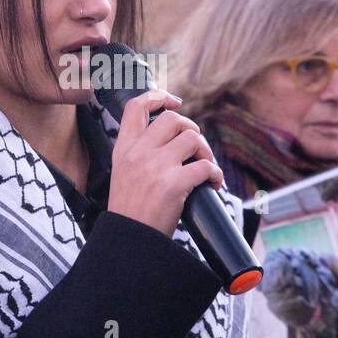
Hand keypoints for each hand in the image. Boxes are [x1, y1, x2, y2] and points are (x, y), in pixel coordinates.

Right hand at [107, 89, 223, 235]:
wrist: (129, 240)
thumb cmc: (131, 211)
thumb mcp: (123, 174)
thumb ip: (140, 154)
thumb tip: (172, 140)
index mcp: (123, 149)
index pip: (136, 107)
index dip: (158, 97)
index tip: (174, 102)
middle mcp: (138, 153)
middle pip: (173, 119)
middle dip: (191, 129)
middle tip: (195, 147)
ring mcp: (155, 166)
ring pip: (192, 138)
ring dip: (205, 151)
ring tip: (205, 167)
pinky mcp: (173, 184)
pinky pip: (205, 166)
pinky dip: (215, 174)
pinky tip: (213, 183)